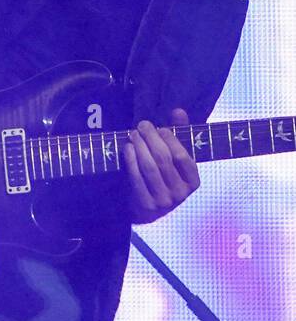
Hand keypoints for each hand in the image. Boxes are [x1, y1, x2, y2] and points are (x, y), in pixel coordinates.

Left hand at [123, 108, 200, 223]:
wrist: (146, 209)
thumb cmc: (163, 177)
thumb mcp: (174, 158)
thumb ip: (178, 134)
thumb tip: (178, 111)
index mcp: (193, 182)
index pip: (183, 157)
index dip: (171, 140)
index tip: (160, 128)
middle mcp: (180, 193)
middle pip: (164, 160)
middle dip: (152, 139)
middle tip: (142, 125)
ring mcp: (163, 201)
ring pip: (149, 167)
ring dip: (140, 147)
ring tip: (133, 134)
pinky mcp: (145, 204)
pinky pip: (136, 177)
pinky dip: (131, 159)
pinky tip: (127, 147)